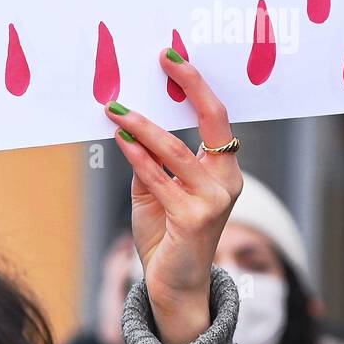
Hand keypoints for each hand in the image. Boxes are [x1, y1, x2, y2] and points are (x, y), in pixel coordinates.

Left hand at [105, 49, 243, 343]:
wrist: (173, 286)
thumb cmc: (165, 235)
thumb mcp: (154, 192)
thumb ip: (149, 161)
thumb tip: (127, 125)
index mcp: (224, 170)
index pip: (217, 118)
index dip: (197, 86)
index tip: (172, 57)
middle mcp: (227, 181)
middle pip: (212, 122)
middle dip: (189, 85)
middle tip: (162, 58)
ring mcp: (214, 201)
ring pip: (176, 150)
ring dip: (143, 126)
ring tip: (116, 109)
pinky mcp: (193, 219)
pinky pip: (159, 178)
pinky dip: (137, 157)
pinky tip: (119, 140)